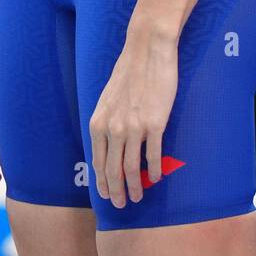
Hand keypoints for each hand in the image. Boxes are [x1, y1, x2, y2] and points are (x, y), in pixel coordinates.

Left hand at [89, 23, 177, 209]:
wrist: (147, 51)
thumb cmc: (128, 73)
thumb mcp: (108, 99)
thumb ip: (107, 123)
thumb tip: (110, 145)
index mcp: (98, 122)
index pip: (98, 162)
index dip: (102, 182)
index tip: (106, 195)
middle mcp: (113, 128)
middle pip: (113, 170)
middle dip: (116, 191)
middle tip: (121, 205)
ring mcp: (134, 128)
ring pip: (132, 168)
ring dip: (134, 187)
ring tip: (137, 197)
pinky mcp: (155, 124)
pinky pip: (153, 156)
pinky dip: (154, 171)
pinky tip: (156, 178)